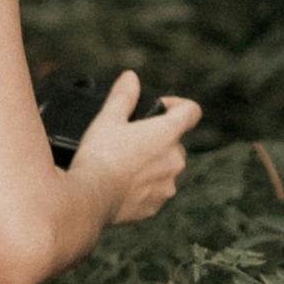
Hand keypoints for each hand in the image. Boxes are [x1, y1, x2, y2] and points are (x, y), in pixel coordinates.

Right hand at [71, 69, 200, 232]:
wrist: (91, 197)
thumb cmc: (100, 154)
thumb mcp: (108, 118)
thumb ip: (123, 96)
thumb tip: (131, 77)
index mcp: (168, 133)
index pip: (191, 111)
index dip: (178, 105)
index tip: (160, 108)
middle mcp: (175, 159)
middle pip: (175, 142)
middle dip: (158, 139)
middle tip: (130, 139)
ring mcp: (168, 185)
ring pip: (166, 168)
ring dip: (152, 164)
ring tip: (124, 164)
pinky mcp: (156, 205)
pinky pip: (155, 191)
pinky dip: (144, 187)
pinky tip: (122, 185)